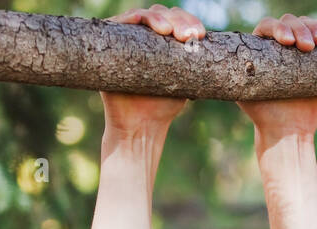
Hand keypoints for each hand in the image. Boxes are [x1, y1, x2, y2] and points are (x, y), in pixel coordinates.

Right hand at [101, 6, 205, 134]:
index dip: (191, 22)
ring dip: (158, 18)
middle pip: (164, 14)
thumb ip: (193, 60)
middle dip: (179, 20)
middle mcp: (147, 37)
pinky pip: (120, 22)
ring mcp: (128, 38)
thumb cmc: (164, 106)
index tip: (200, 36)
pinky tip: (143, 21)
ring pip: (144, 14)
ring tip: (168, 31)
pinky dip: (132, 17)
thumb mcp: (186, 80)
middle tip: (187, 36)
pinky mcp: (111, 43)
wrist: (140, 127)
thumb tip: (205, 41)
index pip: (179, 21)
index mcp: (166, 43)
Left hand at [236, 14, 316, 139]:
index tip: (287, 42)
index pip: (267, 27)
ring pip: (305, 25)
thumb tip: (227, 57)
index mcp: (259, 48)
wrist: (287, 130)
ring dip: (314, 28)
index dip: (278, 29)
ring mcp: (297, 49)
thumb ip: (239, 75)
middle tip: (308, 47)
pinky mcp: (315, 56)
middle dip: (300, 29)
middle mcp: (277, 45)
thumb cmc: (263, 114)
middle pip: (288, 22)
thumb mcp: (244, 93)